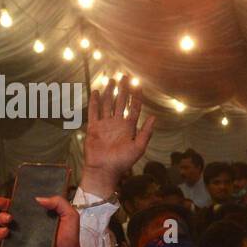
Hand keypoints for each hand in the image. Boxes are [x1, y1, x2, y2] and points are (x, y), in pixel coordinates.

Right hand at [0, 194, 83, 246]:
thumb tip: (38, 199)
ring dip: (1, 220)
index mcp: (38, 214)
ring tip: (8, 221)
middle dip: (3, 208)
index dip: (10, 200)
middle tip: (7, 211)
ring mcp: (22, 235)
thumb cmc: (69, 239)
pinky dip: (0, 235)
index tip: (1, 199)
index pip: (21, 204)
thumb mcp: (70, 216)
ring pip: (4, 225)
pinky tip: (5, 233)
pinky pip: (5, 240)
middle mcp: (27, 223)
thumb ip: (59, 203)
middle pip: (9, 212)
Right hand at [81, 78, 153, 195]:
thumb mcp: (138, 148)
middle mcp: (117, 123)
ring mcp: (105, 124)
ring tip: (112, 80)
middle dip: (123, 90)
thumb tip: (154, 117)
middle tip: (125, 76)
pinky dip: (95, 101)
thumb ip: (146, 132)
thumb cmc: (123, 162)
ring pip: (108, 104)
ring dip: (110, 92)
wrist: (104, 170)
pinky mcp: (93, 127)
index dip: (137, 96)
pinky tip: (97, 91)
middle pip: (121, 102)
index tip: (138, 84)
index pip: (134, 107)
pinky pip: (94, 112)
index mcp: (129, 127)